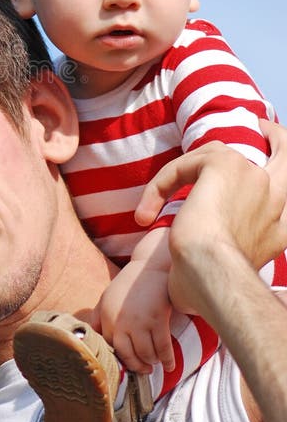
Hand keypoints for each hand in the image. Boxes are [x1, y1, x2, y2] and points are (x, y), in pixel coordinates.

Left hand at [94, 261, 174, 373]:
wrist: (150, 267)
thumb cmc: (128, 285)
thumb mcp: (106, 298)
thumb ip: (98, 318)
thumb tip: (89, 338)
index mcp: (106, 316)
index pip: (110, 347)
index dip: (120, 358)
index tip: (127, 364)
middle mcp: (120, 321)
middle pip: (127, 355)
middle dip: (137, 366)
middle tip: (144, 370)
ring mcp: (139, 321)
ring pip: (146, 354)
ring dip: (152, 362)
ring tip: (154, 362)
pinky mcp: (157, 319)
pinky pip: (163, 348)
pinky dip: (167, 359)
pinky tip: (169, 365)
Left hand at [135, 135, 286, 313]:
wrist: (213, 276)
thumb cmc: (213, 289)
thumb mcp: (224, 275)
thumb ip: (218, 262)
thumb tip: (183, 292)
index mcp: (280, 229)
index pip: (282, 195)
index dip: (271, 183)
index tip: (254, 181)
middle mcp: (276, 201)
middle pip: (286, 155)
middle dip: (276, 139)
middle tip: (262, 129)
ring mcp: (255, 179)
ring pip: (219, 154)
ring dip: (189, 166)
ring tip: (172, 174)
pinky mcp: (225, 165)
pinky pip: (186, 164)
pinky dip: (164, 181)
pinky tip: (147, 207)